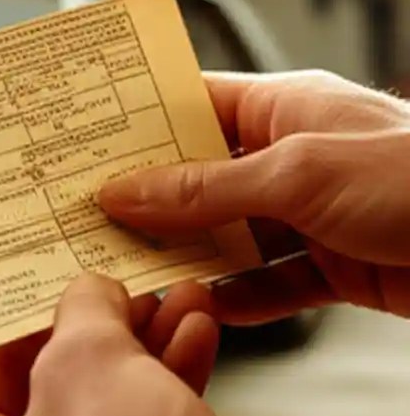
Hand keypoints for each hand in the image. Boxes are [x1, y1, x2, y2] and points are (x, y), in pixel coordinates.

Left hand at [0, 273, 256, 415]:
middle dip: (99, 333)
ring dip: (144, 354)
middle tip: (122, 293)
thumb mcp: (88, 359)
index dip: (21, 321)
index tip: (50, 286)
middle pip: (51, 398)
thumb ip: (80, 312)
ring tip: (177, 304)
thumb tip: (88, 294)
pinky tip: (194, 344)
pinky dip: (167, 396)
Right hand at [98, 70, 409, 324]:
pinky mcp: (337, 266)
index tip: (79, 145)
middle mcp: (294, 155)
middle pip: (201, 178)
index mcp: (285, 106)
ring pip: (228, 236)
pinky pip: (270, 285)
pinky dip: (236, 301)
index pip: (191, 104)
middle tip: (84, 220)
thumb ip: (206, 189)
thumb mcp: (298, 174)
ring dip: (185, 258)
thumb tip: (125, 191)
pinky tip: (201, 311)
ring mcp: (314, 213)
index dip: (134, 122)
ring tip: (128, 272)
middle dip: (147, 201)